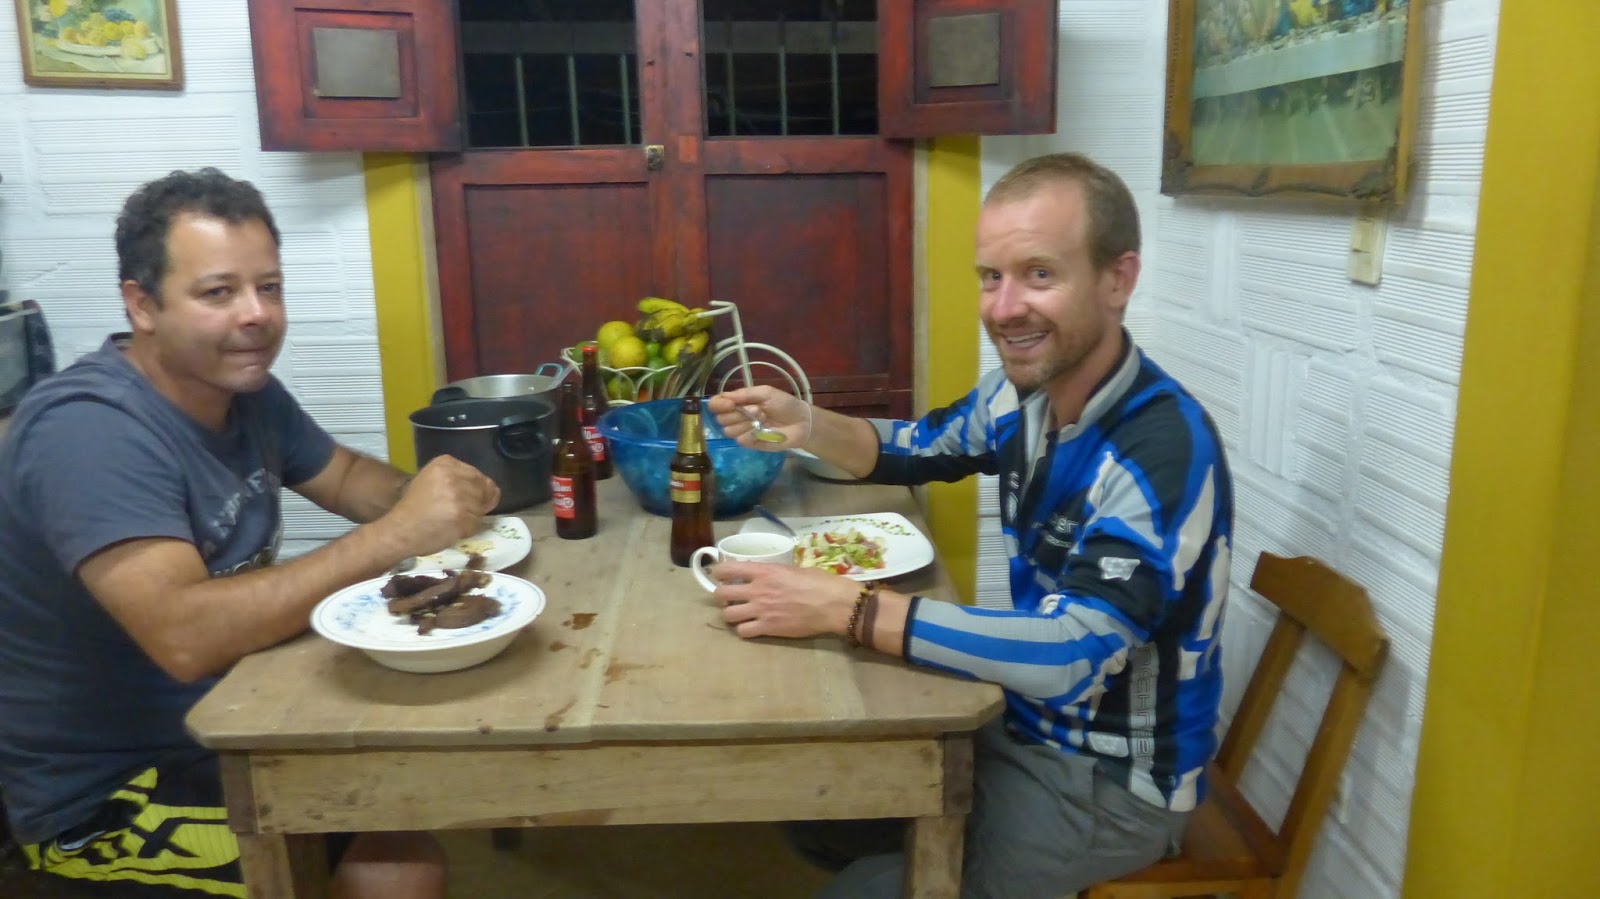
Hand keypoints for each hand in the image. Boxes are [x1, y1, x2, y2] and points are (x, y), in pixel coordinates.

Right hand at [381, 456, 499, 556]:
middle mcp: (453, 478)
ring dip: (472, 516)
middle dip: (478, 502)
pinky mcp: (461, 518)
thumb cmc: (415, 506)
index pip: (479, 475)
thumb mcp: (432, 479)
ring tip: (452, 520)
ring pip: (481, 507)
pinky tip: (452, 528)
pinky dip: (468, 528)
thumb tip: (492, 489)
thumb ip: (458, 478)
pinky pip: (476, 523)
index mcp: (445, 464)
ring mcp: (458, 498)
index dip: (480, 489)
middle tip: (460, 512)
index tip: (469, 498)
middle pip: (484, 490)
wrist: (400, 530)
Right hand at [708, 386, 810, 449]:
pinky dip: (751, 434)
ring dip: (745, 424)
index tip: (730, 404)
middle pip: (720, 419)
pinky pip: (740, 440)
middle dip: (736, 414)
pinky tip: (763, 430)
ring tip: (762, 419)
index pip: (716, 404)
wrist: (801, 422)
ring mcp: (742, 431)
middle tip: (756, 410)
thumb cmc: (784, 404)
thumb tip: (724, 396)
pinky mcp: (750, 443)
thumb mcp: (766, 392)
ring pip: (728, 431)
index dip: (719, 404)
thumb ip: (745, 393)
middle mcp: (737, 417)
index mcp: (738, 402)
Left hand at [712, 562, 858, 639]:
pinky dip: (744, 630)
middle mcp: (757, 590)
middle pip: (721, 594)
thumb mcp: (793, 569)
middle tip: (729, 598)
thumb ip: (773, 573)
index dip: (718, 573)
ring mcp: (761, 611)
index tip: (719, 576)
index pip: (727, 570)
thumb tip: (764, 576)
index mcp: (764, 571)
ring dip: (731, 615)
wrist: (833, 604)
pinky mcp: (768, 629)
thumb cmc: (819, 582)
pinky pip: (742, 632)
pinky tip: (751, 627)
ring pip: (727, 615)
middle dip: (722, 596)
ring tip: (739, 614)